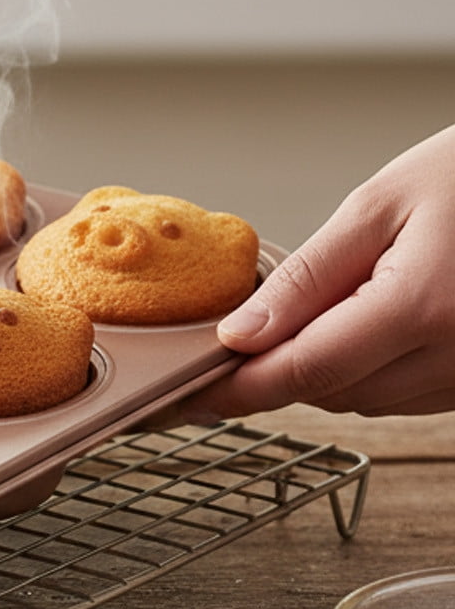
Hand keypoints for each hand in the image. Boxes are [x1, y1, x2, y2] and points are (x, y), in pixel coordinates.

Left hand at [180, 125, 454, 419]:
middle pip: (333, 393)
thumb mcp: (378, 206)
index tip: (185, 396)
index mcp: (424, 307)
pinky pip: (407, 395)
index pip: (306, 371)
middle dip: (275, 373)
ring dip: (322, 374)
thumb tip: (241, 335)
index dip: (237, 390)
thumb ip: (308, 278)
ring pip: (368, 402)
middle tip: (228, 344)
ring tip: (303, 319)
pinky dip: (366, 371)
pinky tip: (356, 327)